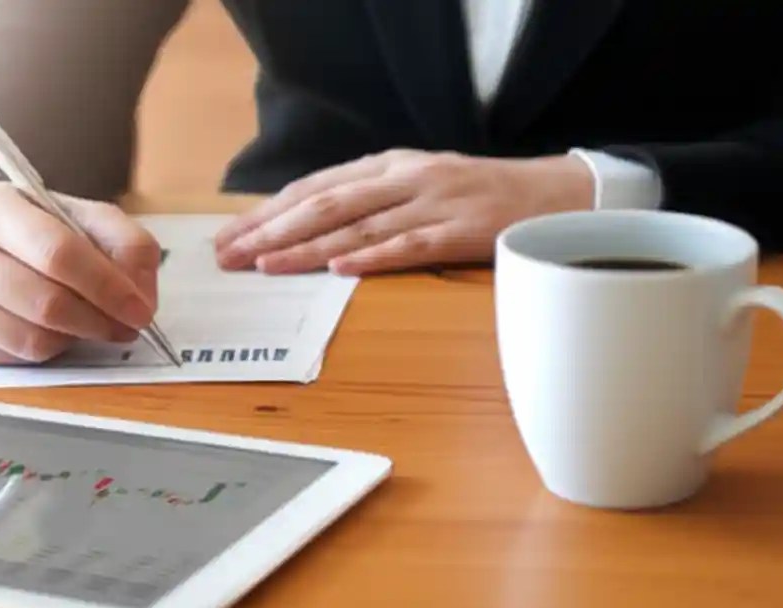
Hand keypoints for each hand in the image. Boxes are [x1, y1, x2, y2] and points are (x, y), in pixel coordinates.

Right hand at [0, 181, 159, 363]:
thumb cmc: (31, 228)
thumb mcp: (79, 215)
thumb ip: (124, 242)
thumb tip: (141, 295)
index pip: (58, 253)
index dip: (107, 286)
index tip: (140, 309)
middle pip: (45, 303)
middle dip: (98, 320)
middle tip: (126, 326)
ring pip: (31, 340)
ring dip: (74, 338)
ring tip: (87, 323)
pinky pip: (13, 359)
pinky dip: (45, 351)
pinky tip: (51, 330)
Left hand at [214, 149, 593, 274]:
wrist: (552, 194)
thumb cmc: (474, 195)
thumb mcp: (415, 183)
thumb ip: (367, 200)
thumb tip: (305, 229)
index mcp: (387, 165)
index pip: (313, 188)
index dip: (268, 213)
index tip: (229, 236)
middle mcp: (404, 177)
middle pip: (324, 203)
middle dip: (271, 231)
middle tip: (230, 255)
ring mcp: (432, 203)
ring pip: (357, 224)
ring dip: (306, 247)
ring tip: (265, 265)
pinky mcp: (461, 231)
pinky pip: (410, 244)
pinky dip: (372, 256)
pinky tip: (340, 267)